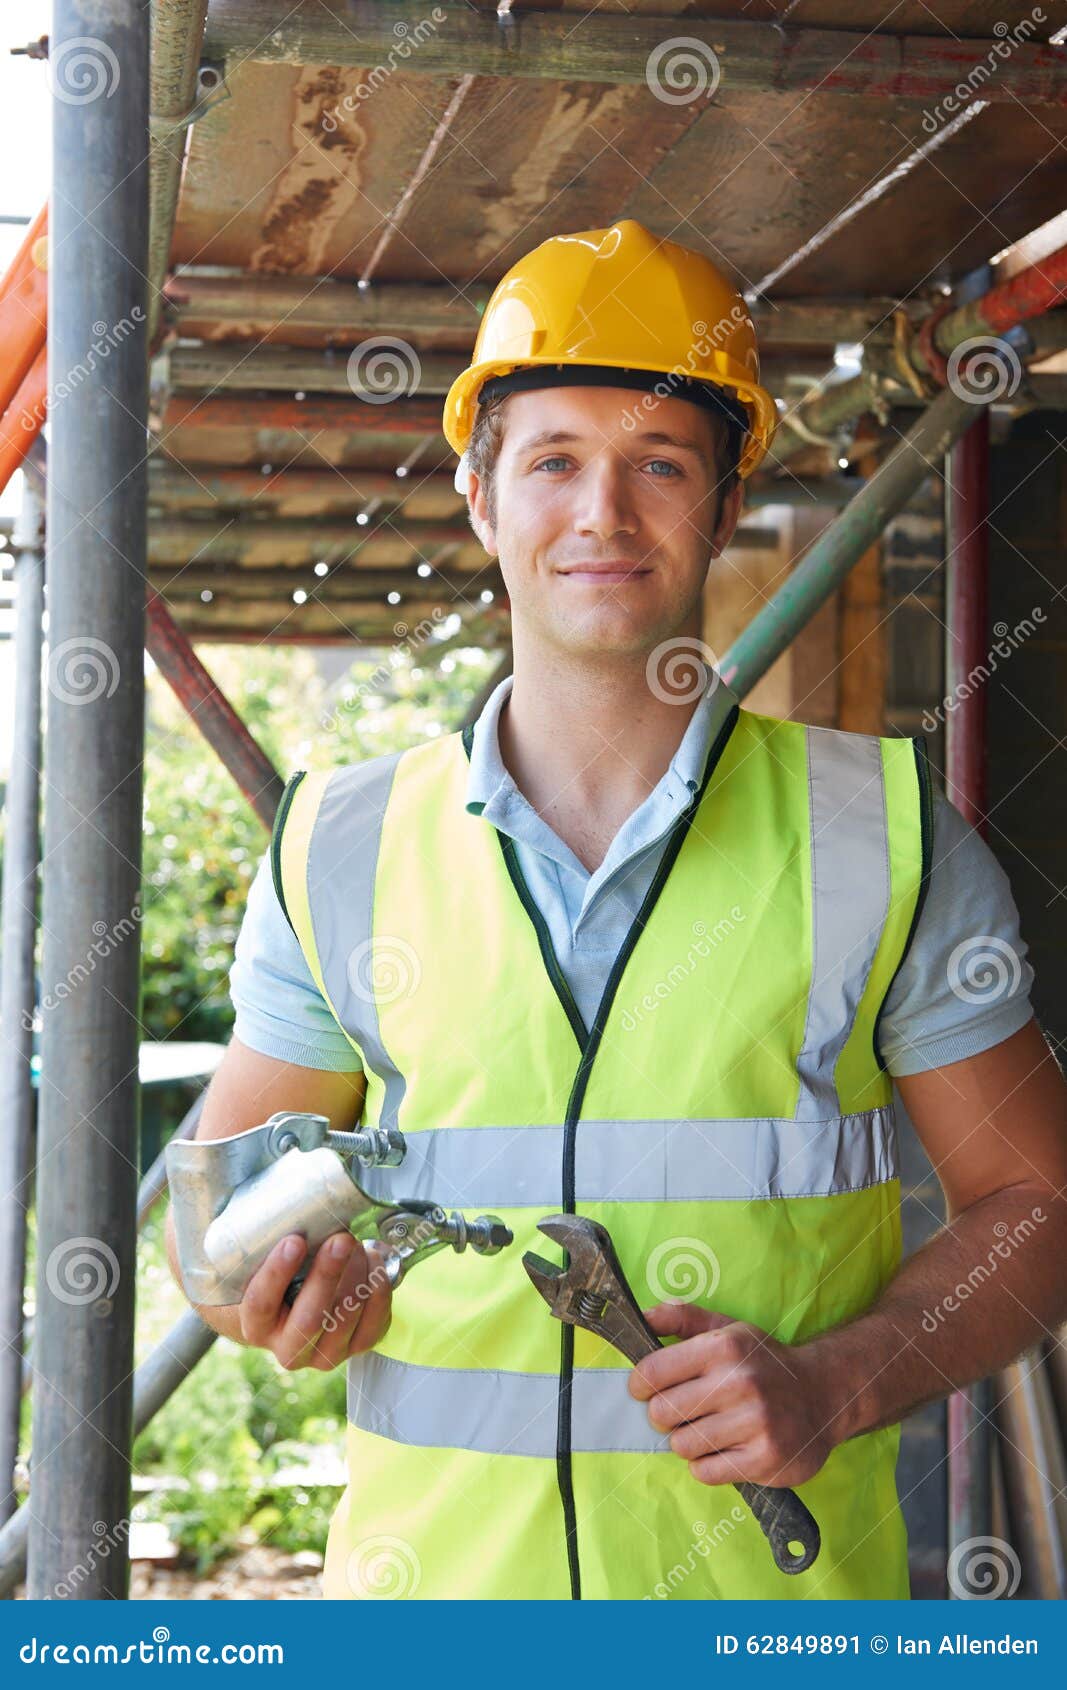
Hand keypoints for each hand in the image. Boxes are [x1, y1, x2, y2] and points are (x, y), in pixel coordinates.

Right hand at [238, 1230, 391, 1370]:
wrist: (298, 1305)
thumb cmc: (280, 1273)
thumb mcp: (265, 1260)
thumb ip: (273, 1242)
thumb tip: (298, 1207)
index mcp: (256, 1326)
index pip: (260, 1305)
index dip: (276, 1274)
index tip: (294, 1241)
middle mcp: (289, 1349)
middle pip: (309, 1319)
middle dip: (327, 1275)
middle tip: (340, 1240)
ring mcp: (325, 1354)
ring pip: (344, 1319)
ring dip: (356, 1276)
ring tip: (358, 1245)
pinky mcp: (357, 1347)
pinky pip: (373, 1323)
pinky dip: (378, 1289)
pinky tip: (374, 1260)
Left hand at [627, 1302, 835, 1488]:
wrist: (825, 1394)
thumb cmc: (764, 1362)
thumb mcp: (728, 1330)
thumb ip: (683, 1319)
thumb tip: (644, 1317)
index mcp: (724, 1346)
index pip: (652, 1372)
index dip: (639, 1385)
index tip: (645, 1390)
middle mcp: (739, 1382)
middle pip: (662, 1413)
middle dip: (664, 1415)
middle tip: (682, 1412)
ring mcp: (755, 1422)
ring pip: (682, 1445)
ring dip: (687, 1442)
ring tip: (707, 1430)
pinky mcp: (765, 1458)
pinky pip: (706, 1472)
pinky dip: (706, 1465)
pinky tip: (723, 1449)